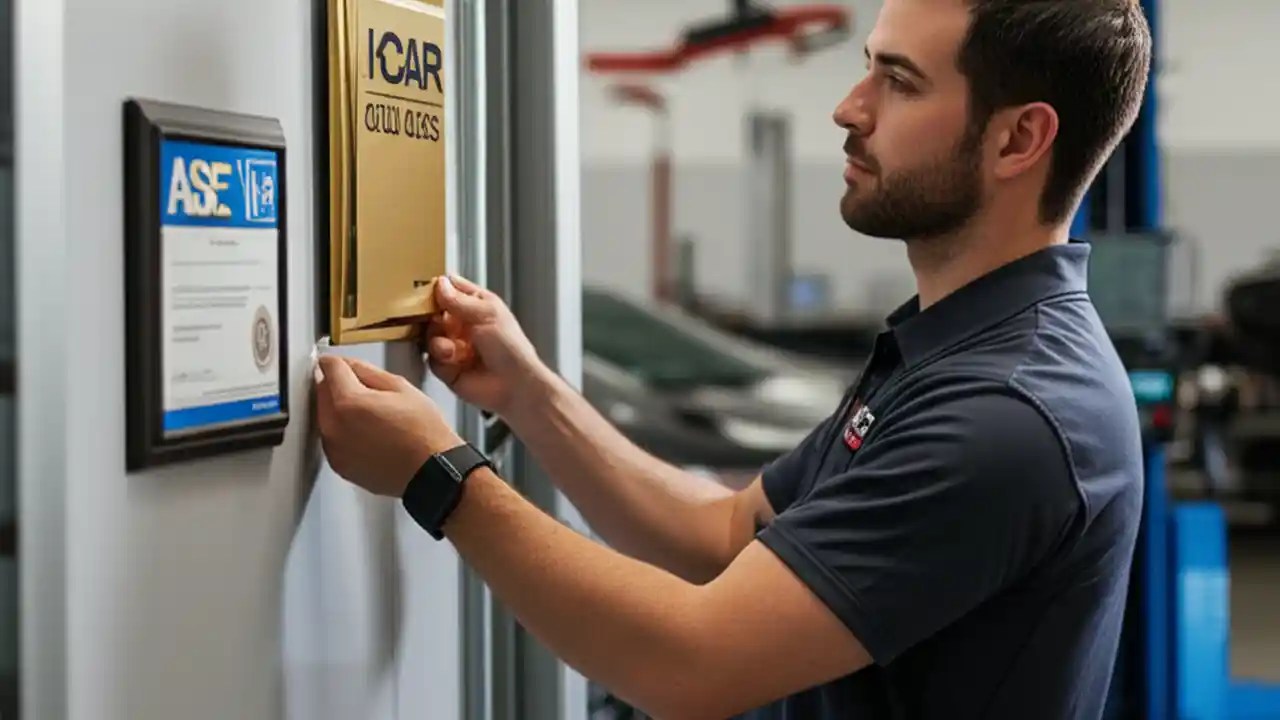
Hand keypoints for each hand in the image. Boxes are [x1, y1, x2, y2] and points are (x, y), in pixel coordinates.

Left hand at [315, 354, 462, 496]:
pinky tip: (368, 434)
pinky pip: (332, 439)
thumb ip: (368, 371)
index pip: (329, 367)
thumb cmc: (423, 433)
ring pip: (325, 416)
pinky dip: (343, 433)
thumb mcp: (401, 387)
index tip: (344, 364)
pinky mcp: (338, 465)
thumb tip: (350, 365)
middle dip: (337, 385)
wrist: (430, 472)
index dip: (338, 361)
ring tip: (370, 416)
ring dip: (339, 410)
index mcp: (348, 401)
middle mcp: (333, 426)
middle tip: (365, 390)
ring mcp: (334, 448)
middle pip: (321, 391)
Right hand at [425, 275, 548, 414]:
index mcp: (475, 304)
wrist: (514, 384)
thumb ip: (459, 299)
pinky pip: (431, 358)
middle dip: (431, 317)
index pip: (450, 288)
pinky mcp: (447, 366)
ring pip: (429, 335)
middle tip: (437, 321)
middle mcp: (462, 323)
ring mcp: (453, 344)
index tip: (425, 290)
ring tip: (451, 348)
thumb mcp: (486, 314)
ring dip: (437, 340)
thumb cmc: (511, 347)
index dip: (437, 287)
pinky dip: (441, 359)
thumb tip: (439, 283)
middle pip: (432, 312)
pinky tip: (454, 361)